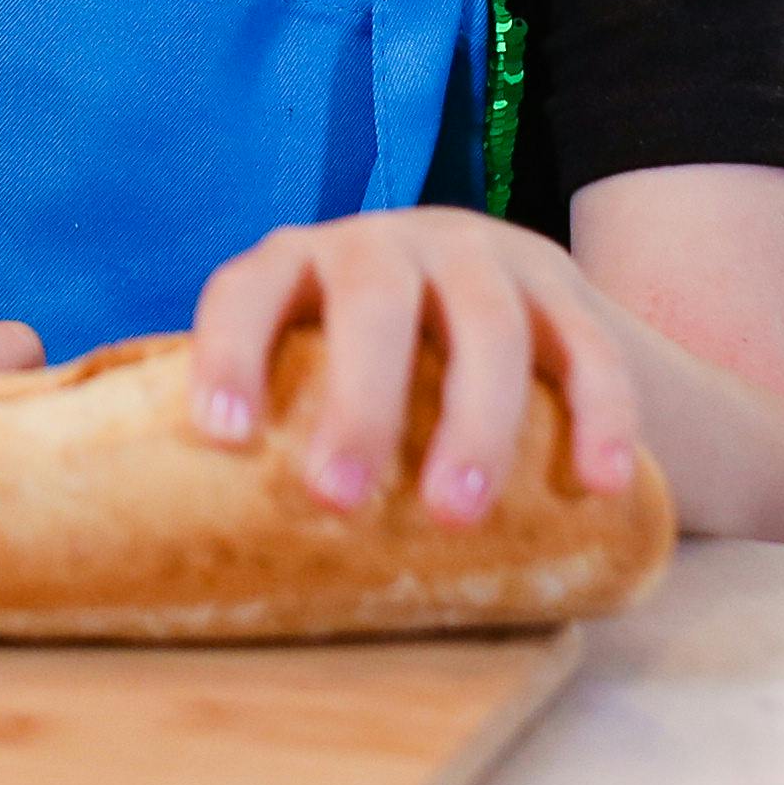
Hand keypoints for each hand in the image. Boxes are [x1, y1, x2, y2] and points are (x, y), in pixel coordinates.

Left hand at [185, 207, 645, 523]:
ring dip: (475, 418)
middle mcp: (386, 244)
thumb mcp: (305, 356)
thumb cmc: (357, 354)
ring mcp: (480, 258)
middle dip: (359, 400)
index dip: (230, 352)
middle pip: (374, 303)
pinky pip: (589, 347)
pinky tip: (600, 484)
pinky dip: (600, 414)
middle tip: (339, 497)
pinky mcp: (562, 288)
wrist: (489, 279)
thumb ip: (267, 417)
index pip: (249, 289)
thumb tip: (183, 540)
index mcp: (300, 262)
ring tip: (457, 512)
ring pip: (486, 325)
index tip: (222, 436)